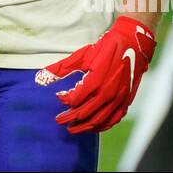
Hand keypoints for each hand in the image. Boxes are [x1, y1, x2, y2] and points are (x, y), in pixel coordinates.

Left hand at [36, 15, 155, 133]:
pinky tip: (92, 127)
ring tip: (72, 129)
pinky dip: (101, 126)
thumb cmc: (106, 47)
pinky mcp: (126, 101)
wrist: (132, 44)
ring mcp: (118, 99)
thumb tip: (39, 78)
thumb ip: (60, 69)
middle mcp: (107, 94)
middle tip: (59, 120)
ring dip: (83, 127)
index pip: (74, 100)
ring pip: (97, 121)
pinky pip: (112, 120)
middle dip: (69, 118)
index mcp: (95, 81)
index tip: (59, 96)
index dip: (64, 100)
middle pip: (83, 113)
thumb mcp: (81, 55)